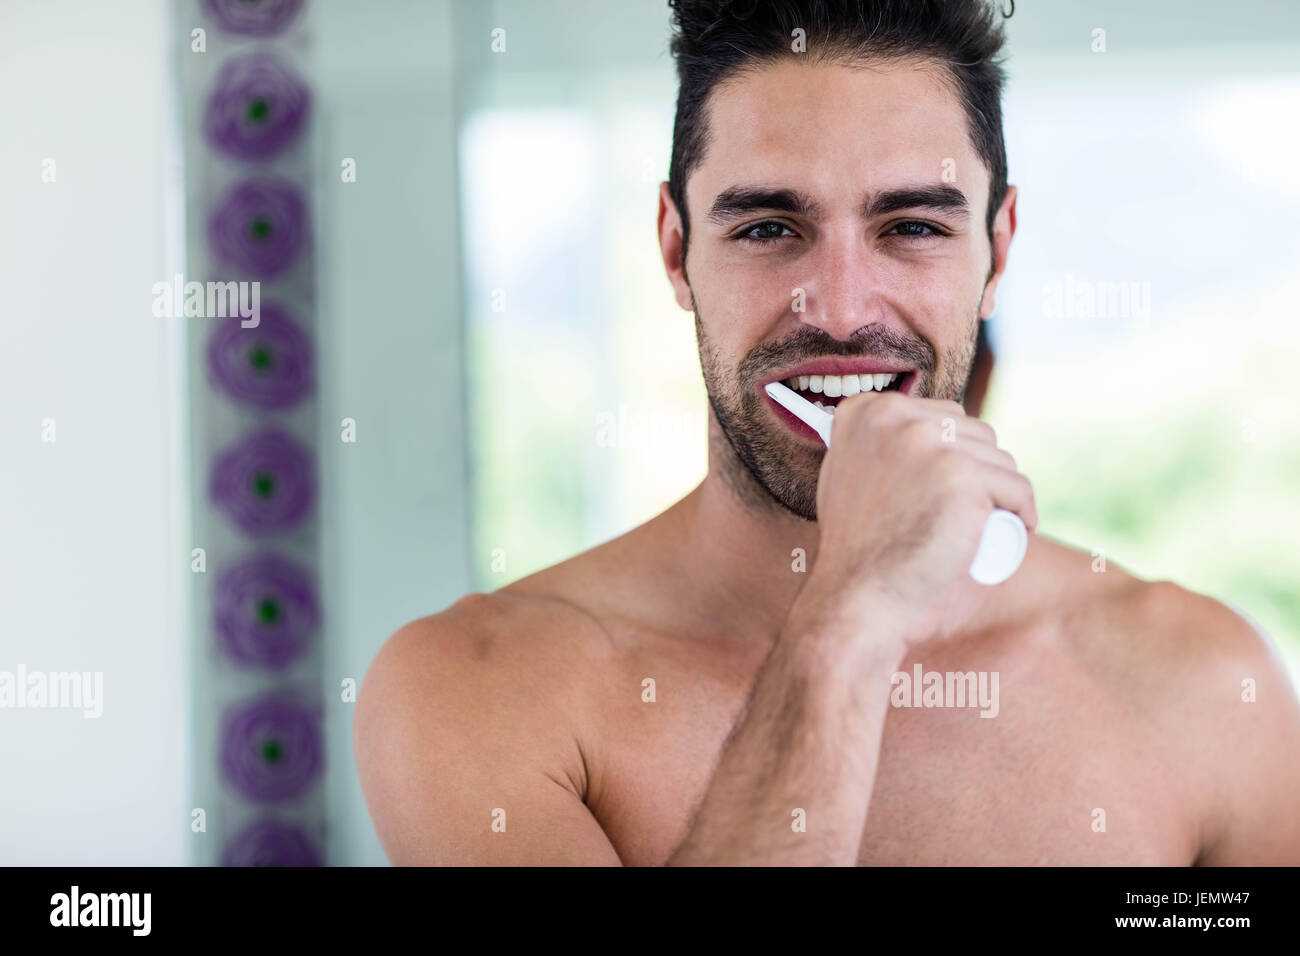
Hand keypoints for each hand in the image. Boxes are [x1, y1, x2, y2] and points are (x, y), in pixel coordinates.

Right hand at [807, 390, 1037, 642]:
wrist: (860, 599)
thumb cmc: (858, 553)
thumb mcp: (846, 476)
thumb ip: (865, 444)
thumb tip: (895, 423)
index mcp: (867, 411)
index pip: (942, 417)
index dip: (954, 455)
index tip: (946, 495)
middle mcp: (894, 416)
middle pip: (974, 433)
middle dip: (982, 472)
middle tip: (965, 518)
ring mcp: (928, 442)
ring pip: (999, 461)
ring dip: (1002, 494)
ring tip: (981, 529)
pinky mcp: (962, 474)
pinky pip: (1017, 489)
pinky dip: (1024, 513)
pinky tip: (1019, 527)